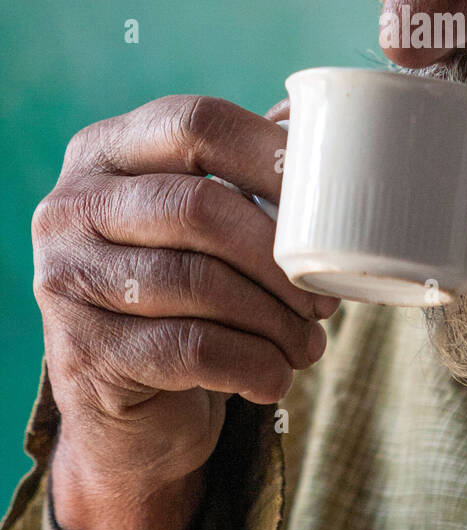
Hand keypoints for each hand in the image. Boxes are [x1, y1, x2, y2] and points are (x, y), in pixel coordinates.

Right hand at [32, 94, 337, 529]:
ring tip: (308, 342)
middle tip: (323, 297)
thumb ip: (251, 176)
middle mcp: (71, 205)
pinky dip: (250, 364)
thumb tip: (337, 147)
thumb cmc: (185, 295)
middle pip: (196, 206)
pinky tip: (275, 377)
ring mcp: (65, 277)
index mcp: (106, 150)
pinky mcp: (80, 351)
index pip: (195, 124)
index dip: (271, 156)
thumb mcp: (203, 226)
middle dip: (276, 255)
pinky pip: (187, 348)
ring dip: (272, 318)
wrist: (125, 406)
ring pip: (195, 282)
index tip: (327, 203)